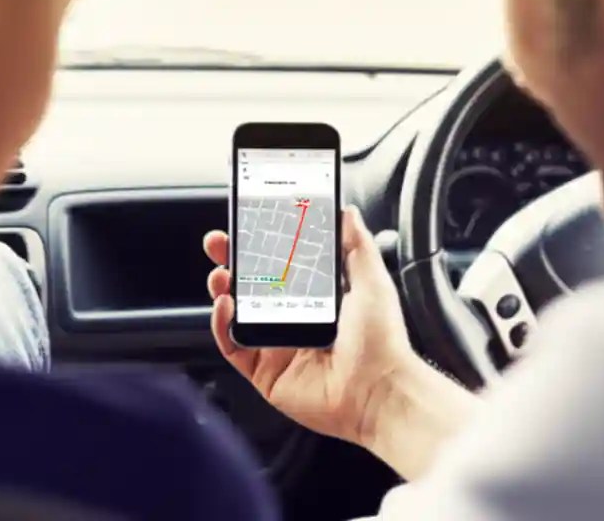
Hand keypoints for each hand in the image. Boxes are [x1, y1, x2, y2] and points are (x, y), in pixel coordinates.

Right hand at [202, 208, 416, 446]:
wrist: (380, 392)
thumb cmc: (383, 343)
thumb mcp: (372, 282)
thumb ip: (356, 244)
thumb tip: (346, 212)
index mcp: (316, 300)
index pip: (279, 266)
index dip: (261, 246)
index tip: (248, 224)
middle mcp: (293, 322)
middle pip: (251, 287)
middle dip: (231, 262)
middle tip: (220, 243)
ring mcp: (277, 348)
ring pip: (237, 315)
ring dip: (223, 291)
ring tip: (221, 274)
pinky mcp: (265, 374)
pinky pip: (233, 348)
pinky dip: (222, 326)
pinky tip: (225, 306)